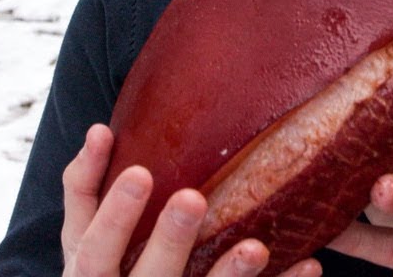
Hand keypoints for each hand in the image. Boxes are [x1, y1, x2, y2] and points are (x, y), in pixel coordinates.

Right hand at [60, 123, 322, 276]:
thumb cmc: (108, 269)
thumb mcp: (84, 238)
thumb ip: (84, 189)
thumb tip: (100, 130)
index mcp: (92, 275)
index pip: (92, 248)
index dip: (114, 213)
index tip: (140, 172)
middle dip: (169, 240)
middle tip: (192, 198)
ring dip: (228, 276)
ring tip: (255, 248)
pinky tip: (308, 265)